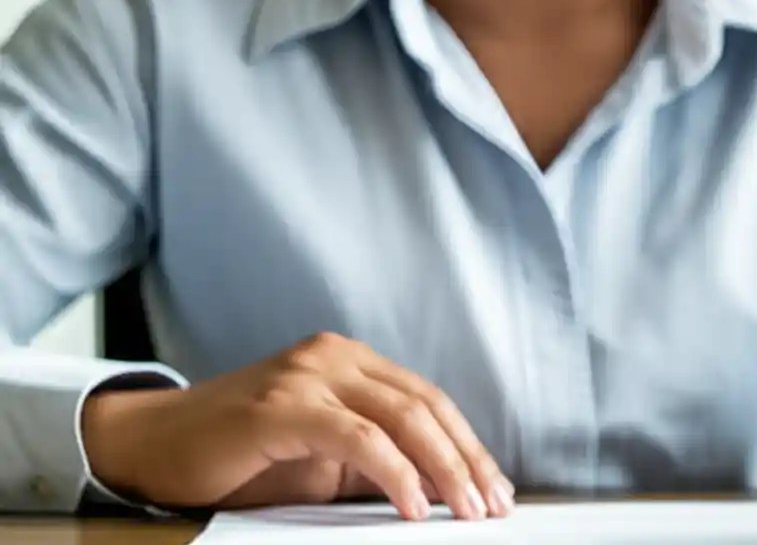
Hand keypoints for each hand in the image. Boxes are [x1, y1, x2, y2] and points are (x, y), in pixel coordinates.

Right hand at [82, 332, 515, 520]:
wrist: (153, 446)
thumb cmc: (238, 455)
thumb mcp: (322, 459)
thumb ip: (376, 461)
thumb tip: (441, 489)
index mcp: (350, 362)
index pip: (427, 400)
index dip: (467, 444)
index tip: (494, 487)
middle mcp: (335, 356)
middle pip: (424, 406)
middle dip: (466, 459)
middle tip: (492, 504)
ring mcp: (308, 375)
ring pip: (401, 416)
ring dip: (442, 468)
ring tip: (465, 510)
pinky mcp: (282, 405)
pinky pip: (358, 437)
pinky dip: (394, 472)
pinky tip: (412, 505)